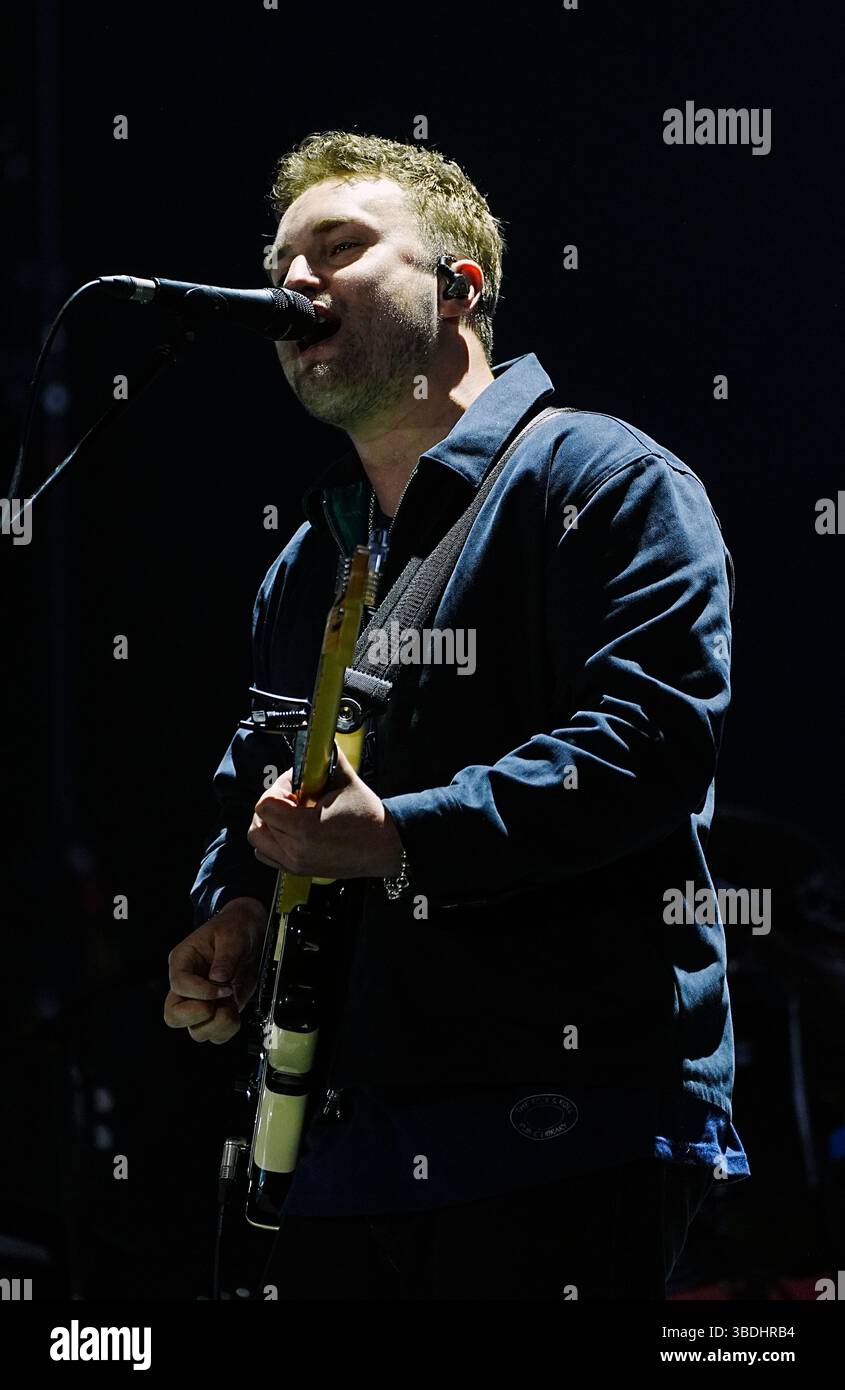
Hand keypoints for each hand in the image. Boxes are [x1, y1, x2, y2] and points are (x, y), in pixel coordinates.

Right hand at [163, 897, 265, 1043]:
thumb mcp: (232, 934)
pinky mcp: (217, 1010)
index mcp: (182, 961)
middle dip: (198, 1016)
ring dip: (216, 1025)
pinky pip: (215, 1033)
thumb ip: (226, 955)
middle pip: (173, 1015)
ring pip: (195, 1030)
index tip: (225, 986)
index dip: (200, 991)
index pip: (178, 985)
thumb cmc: (236, 927)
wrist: (252, 932)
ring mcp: (201, 1001)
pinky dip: (227, 1029)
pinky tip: (236, 1010)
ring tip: (231, 1005)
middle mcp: (187, 985)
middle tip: (220, 1003)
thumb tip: (218, 978)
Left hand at [247, 742, 403, 878]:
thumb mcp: (346, 781)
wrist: (386, 846)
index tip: (296, 786)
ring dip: (269, 824)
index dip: (278, 789)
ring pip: (258, 841)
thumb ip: (326, 758)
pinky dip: (273, 840)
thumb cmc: (370, 818)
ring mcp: (296, 864)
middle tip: (294, 798)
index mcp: (306, 830)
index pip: (265, 805)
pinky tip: (291, 830)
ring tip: (291, 814)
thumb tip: (316, 741)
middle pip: (257, 823)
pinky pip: (268, 855)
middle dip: (272, 806)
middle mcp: (297, 851)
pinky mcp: (299, 870)